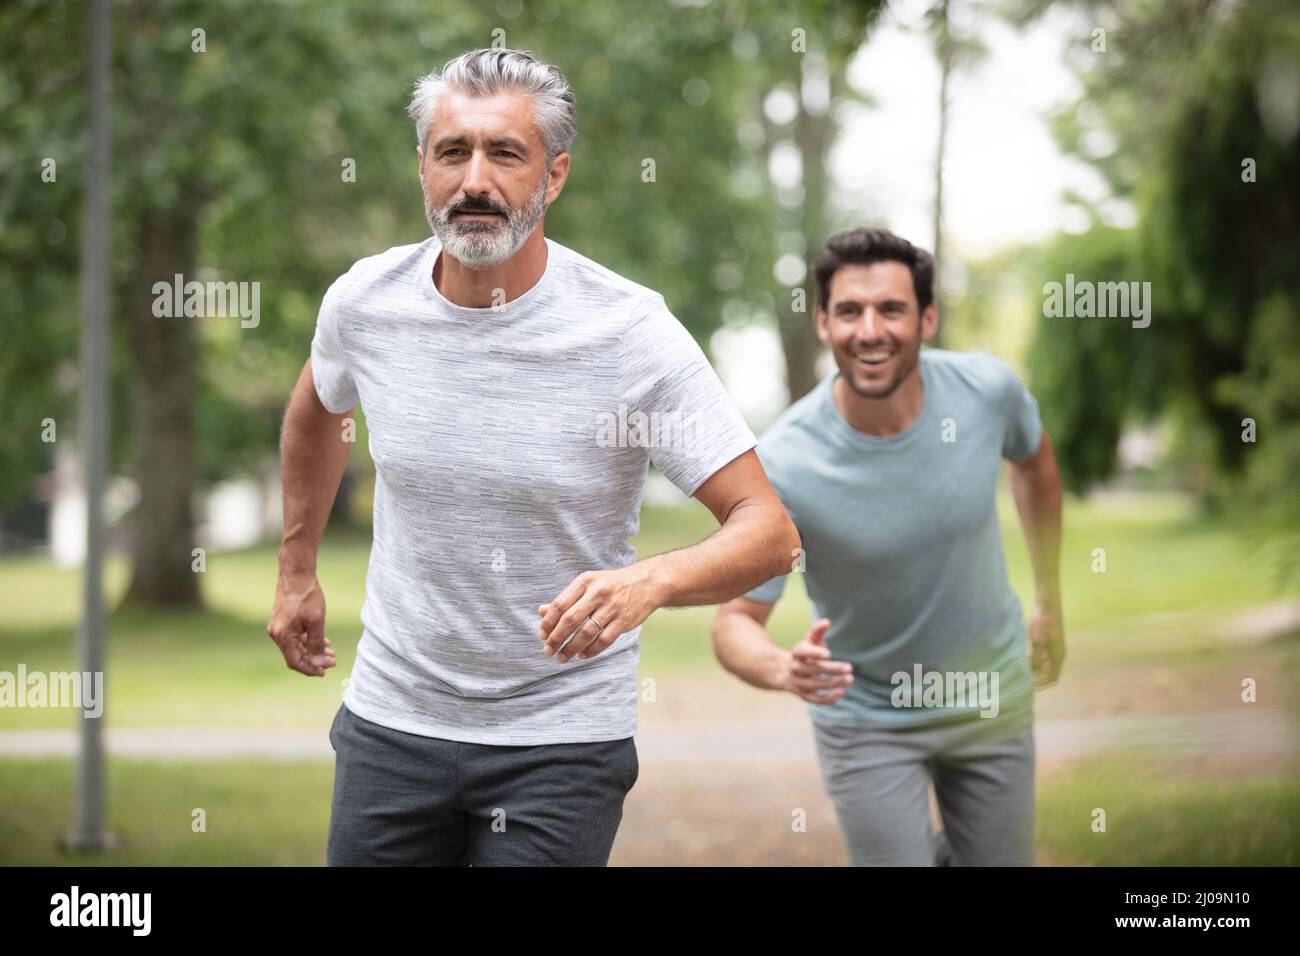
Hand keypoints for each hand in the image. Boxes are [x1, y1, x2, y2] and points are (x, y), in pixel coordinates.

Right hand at [267, 570, 336, 676]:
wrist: (296, 573)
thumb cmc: (307, 595)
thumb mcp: (317, 621)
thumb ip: (317, 644)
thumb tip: (319, 662)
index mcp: (282, 636)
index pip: (295, 661)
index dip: (310, 669)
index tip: (324, 672)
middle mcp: (277, 633)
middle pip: (296, 655)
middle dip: (315, 660)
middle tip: (333, 661)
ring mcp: (278, 626)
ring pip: (296, 646)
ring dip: (313, 650)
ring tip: (331, 652)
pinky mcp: (283, 620)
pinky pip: (295, 637)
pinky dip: (308, 640)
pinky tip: (323, 641)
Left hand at [537, 565, 660, 662]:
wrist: (648, 582)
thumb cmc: (611, 584)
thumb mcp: (588, 584)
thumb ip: (566, 599)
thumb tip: (541, 612)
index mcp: (585, 581)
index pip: (560, 604)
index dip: (548, 622)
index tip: (542, 635)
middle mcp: (598, 593)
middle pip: (570, 620)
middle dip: (556, 638)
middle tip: (548, 651)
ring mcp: (612, 607)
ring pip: (586, 633)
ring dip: (571, 648)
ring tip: (562, 657)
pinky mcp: (624, 620)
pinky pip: (604, 640)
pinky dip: (591, 650)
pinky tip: (582, 655)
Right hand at [782, 618, 852, 703]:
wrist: (785, 672)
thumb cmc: (804, 654)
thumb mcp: (809, 641)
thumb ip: (817, 631)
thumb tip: (827, 622)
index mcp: (797, 653)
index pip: (802, 652)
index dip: (815, 653)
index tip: (829, 653)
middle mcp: (795, 668)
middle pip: (812, 669)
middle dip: (832, 669)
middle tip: (849, 667)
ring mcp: (799, 683)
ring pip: (815, 685)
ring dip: (833, 683)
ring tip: (850, 678)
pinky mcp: (804, 695)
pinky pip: (815, 699)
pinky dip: (828, 698)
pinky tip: (841, 691)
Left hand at [1028, 602, 1064, 687]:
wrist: (1047, 605)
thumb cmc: (1043, 623)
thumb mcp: (1038, 642)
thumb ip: (1037, 659)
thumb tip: (1034, 673)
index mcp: (1058, 656)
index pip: (1053, 678)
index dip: (1042, 684)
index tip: (1030, 687)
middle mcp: (1059, 654)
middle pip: (1051, 672)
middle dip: (1039, 678)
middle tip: (1025, 680)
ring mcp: (1055, 647)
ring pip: (1047, 665)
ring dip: (1038, 669)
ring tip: (1023, 670)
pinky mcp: (1051, 641)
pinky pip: (1045, 656)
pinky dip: (1037, 661)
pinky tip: (1026, 659)